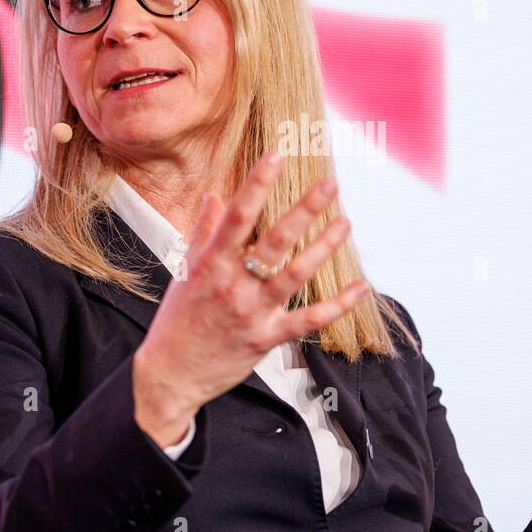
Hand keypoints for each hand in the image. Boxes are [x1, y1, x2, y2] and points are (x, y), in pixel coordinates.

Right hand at [132, 152, 369, 445]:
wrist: (170, 375)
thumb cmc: (178, 320)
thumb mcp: (186, 271)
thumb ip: (203, 232)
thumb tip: (215, 195)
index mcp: (210, 263)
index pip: (236, 216)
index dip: (256, 184)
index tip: (276, 156)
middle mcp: (233, 284)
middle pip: (273, 242)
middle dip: (303, 211)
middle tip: (329, 185)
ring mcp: (252, 312)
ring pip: (295, 275)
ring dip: (323, 248)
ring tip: (346, 223)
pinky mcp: (266, 338)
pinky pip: (308, 320)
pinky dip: (337, 305)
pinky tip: (361, 287)